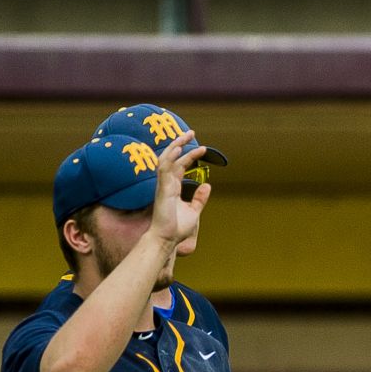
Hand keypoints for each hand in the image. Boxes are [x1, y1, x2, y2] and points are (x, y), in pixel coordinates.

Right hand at [146, 134, 209, 249]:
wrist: (168, 239)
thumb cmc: (177, 227)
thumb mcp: (193, 211)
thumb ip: (199, 198)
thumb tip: (207, 184)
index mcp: (173, 186)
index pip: (179, 165)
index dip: (189, 155)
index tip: (201, 147)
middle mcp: (167, 183)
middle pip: (172, 157)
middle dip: (180, 143)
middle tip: (191, 132)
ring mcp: (163, 185)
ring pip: (167, 159)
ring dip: (176, 146)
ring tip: (187, 136)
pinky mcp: (163, 189)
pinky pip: (165, 169)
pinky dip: (171, 157)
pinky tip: (179, 148)